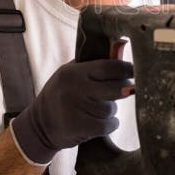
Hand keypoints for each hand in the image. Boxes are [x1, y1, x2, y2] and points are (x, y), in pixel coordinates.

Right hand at [11, 59, 132, 164]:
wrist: (40, 125)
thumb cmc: (61, 94)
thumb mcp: (70, 73)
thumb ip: (93, 62)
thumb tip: (122, 47)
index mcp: (74, 72)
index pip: (108, 67)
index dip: (125, 69)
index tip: (133, 71)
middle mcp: (76, 89)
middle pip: (115, 88)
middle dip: (124, 89)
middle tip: (125, 90)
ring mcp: (78, 109)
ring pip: (111, 108)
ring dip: (111, 110)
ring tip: (98, 108)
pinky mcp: (82, 127)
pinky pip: (108, 124)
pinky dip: (109, 124)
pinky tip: (100, 122)